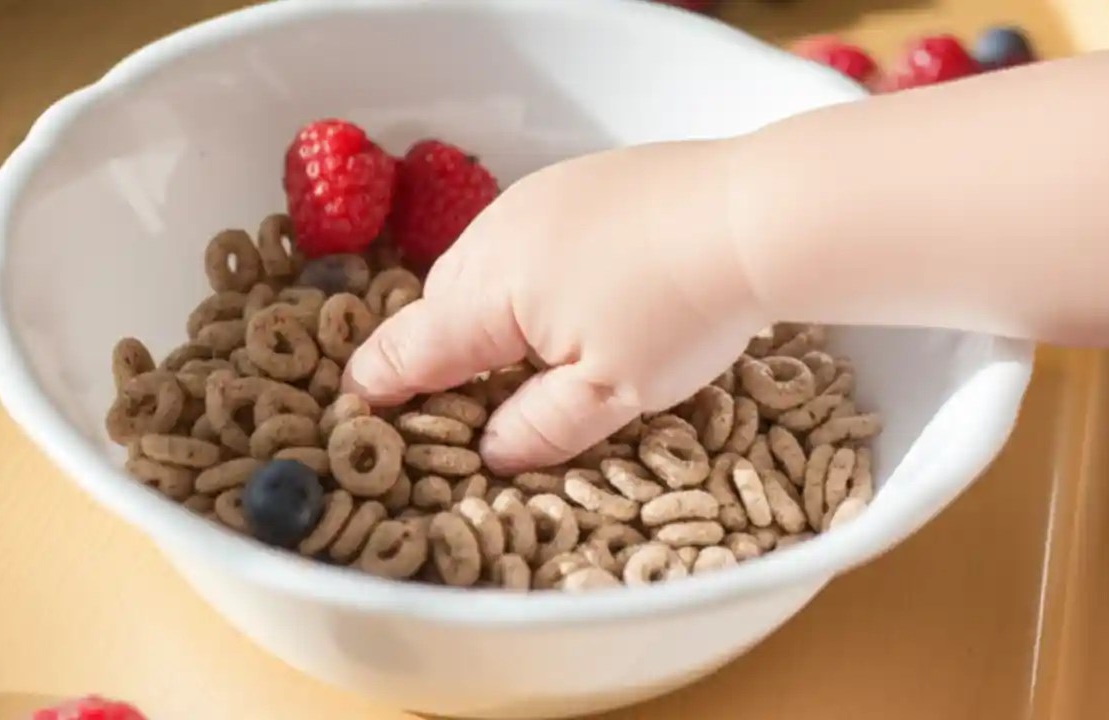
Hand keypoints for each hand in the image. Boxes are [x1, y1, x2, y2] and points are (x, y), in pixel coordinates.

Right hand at [342, 139, 768, 474]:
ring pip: (485, 261)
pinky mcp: (584, 178)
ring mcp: (542, 196)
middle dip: (435, 345)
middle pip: (443, 299)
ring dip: (483, 304)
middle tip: (445, 390)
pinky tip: (566, 290)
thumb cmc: (679, 311)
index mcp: (490, 291)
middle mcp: (499, 234)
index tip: (354, 403)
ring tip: (509, 346)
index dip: (381, 381)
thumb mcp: (611, 392)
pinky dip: (526, 269)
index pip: (414, 346)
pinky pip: (526, 232)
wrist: (754, 216)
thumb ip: (541, 426)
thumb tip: (492, 450)